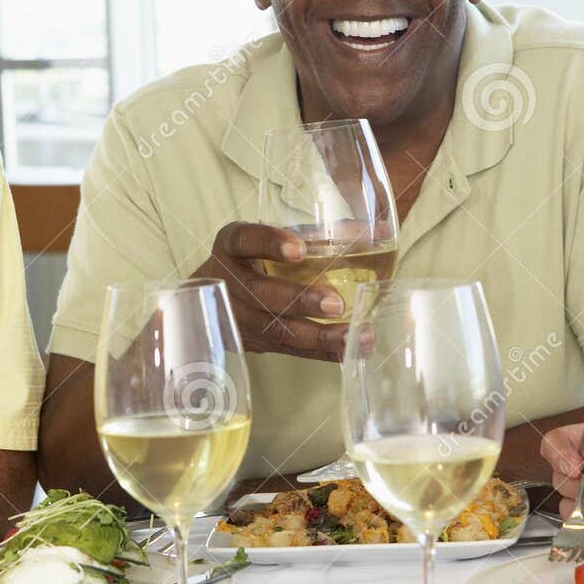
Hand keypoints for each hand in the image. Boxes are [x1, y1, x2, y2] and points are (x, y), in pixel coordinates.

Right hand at [193, 222, 347, 360]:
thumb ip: (311, 234)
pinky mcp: (255, 343)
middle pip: (261, 293)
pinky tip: (353, 348)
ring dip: (319, 336)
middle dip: (300, 300)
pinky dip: (323, 352)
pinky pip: (291, 349)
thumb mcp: (265, 240)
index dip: (270, 243)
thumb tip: (377, 230)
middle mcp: (229, 282)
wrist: (205, 301)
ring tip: (355, 333)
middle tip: (336, 304)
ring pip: (277, 329)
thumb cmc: (249, 261)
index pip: (245, 240)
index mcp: (231, 247)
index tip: (300, 248)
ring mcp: (238, 318)